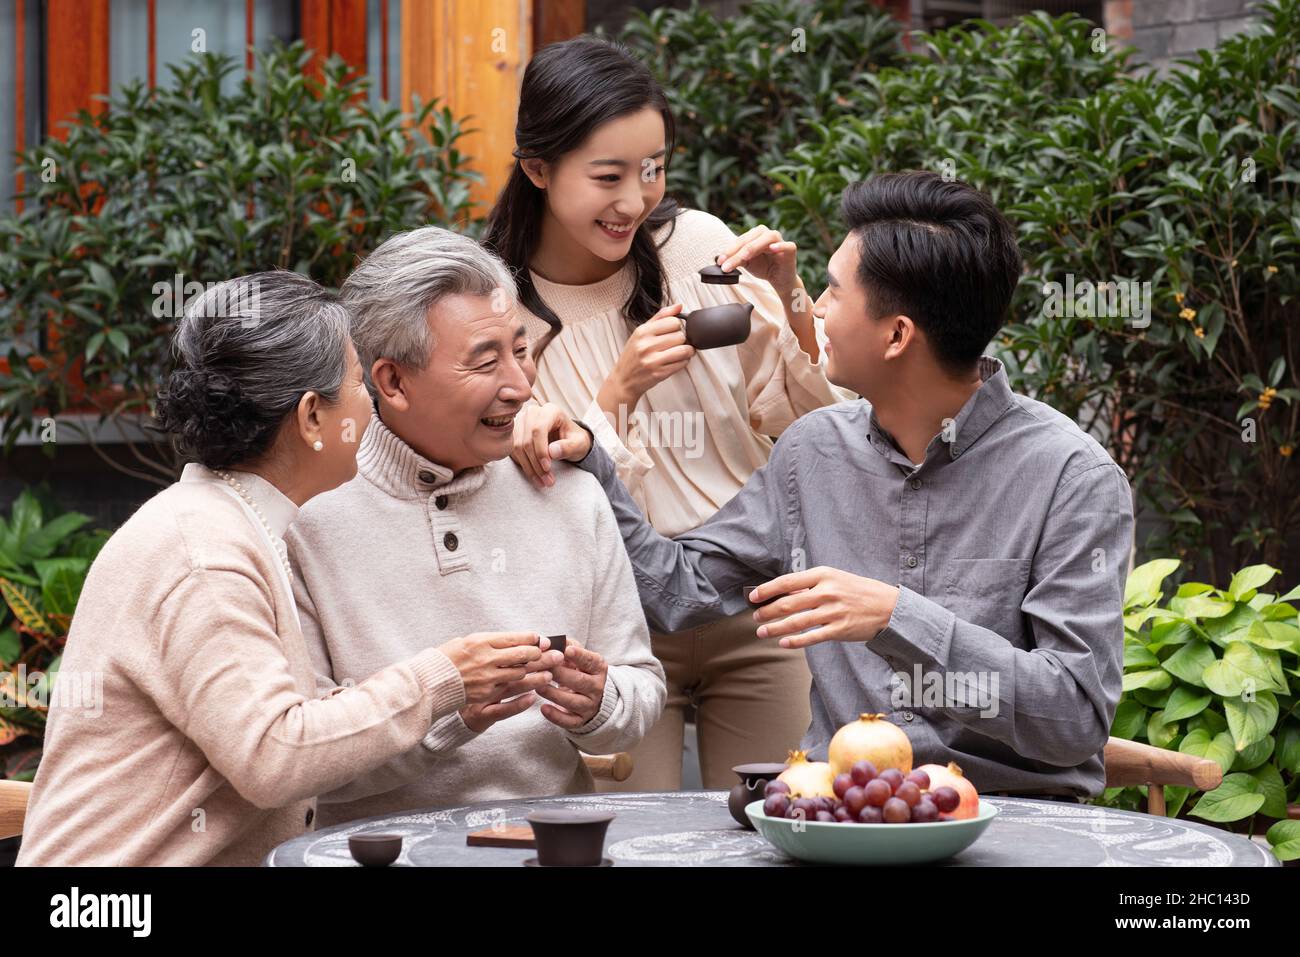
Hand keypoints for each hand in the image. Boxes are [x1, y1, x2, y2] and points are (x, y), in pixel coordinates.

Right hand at [439, 631, 551, 704]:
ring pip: (520, 674)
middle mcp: (486, 659)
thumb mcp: (466, 641)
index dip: (532, 638)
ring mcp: (487, 678)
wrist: (430, 682)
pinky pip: (510, 693)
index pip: (514, 638)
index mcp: (481, 641)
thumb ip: (490, 641)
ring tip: (550, 672)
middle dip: (542, 654)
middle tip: (556, 654)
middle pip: (522, 655)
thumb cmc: (448, 659)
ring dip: (537, 673)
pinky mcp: (485, 695)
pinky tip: (535, 692)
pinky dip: (524, 691)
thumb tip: (516, 639)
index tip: (542, 639)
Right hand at [510, 402, 593, 488]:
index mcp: (550, 411)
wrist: (568, 440)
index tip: (547, 468)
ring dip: (528, 468)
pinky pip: (512, 451)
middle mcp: (533, 413)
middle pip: (526, 440)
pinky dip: (523, 465)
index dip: (541, 450)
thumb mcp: (579, 444)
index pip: (538, 429)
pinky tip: (534, 475)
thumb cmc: (575, 440)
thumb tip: (552, 452)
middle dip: (536, 464)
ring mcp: (521, 422)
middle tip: (547, 481)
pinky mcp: (514, 433)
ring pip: (517, 447)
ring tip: (542, 482)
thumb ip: (568, 447)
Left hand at [536, 641, 608, 728]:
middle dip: (560, 674)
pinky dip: (555, 716)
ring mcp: (589, 705)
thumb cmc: (578, 670)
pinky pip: (568, 721)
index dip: (579, 656)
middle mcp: (597, 687)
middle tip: (542, 667)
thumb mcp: (577, 657)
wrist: (590, 697)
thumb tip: (549, 640)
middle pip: (579, 681)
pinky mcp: (580, 720)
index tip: (567, 650)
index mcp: (598, 668)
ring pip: (572, 701)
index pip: (590, 661)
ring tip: (538, 687)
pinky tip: (543, 708)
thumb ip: (566, 647)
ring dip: (554, 694)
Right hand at [601, 305, 694, 408]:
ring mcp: (653, 361)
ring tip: (680, 352)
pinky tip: (675, 361)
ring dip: (686, 351)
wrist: (623, 380)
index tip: (672, 331)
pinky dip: (683, 361)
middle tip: (675, 343)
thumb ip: (660, 317)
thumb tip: (679, 306)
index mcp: (642, 332)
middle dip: (681, 339)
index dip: (676, 326)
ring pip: (684, 350)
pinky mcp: (660, 373)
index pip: (673, 321)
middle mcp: (646, 345)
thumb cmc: (633, 355)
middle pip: (680, 335)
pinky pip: (682, 363)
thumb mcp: (641, 333)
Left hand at [717, 224, 798, 297]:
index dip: (729, 251)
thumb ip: (735, 259)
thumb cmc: (764, 267)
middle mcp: (767, 234)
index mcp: (755, 235)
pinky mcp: (791, 249)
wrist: (779, 279)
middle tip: (726, 265)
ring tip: (744, 257)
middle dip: (737, 252)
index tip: (719, 262)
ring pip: (767, 238)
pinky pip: (787, 245)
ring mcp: (780, 240)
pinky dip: (780, 245)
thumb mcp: (746, 263)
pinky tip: (772, 248)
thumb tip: (720, 260)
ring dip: (754, 247)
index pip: (740, 240)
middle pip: (751, 239)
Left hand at [748, 567, 899, 648]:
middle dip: (767, 611)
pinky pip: (812, 637)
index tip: (753, 596)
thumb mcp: (834, 580)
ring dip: (775, 628)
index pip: (788, 581)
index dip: (767, 590)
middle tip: (755, 617)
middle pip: (788, 603)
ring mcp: (833, 611)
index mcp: (823, 575)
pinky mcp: (840, 629)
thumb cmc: (856, 591)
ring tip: (762, 632)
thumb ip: (809, 587)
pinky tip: (783, 643)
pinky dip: (795, 641)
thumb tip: (781, 594)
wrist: (888, 606)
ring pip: (796, 622)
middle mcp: (827, 592)